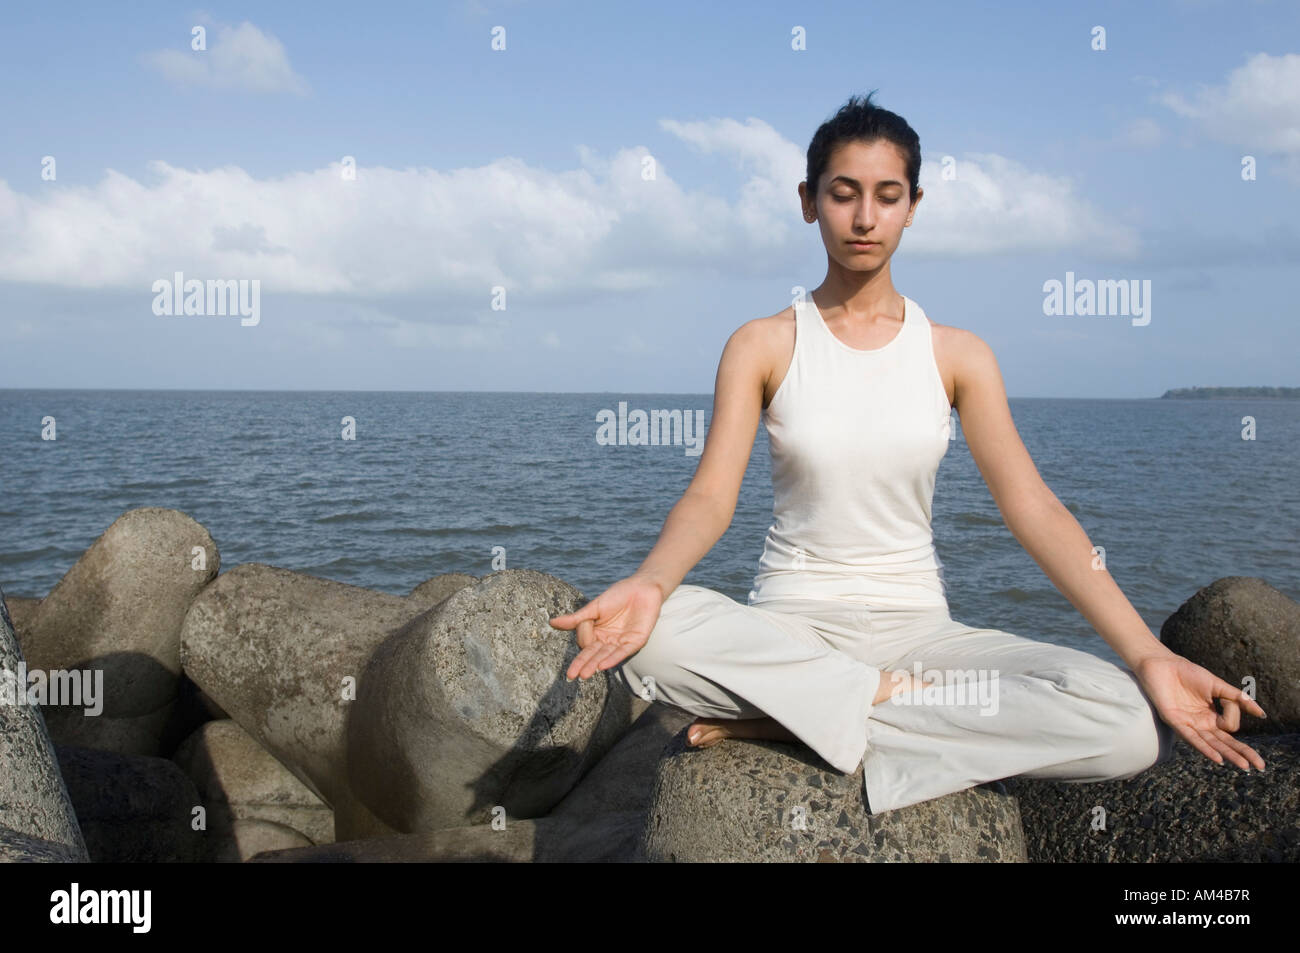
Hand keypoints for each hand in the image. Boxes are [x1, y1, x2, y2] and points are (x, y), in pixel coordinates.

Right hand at [550, 574, 665, 681]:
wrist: (642, 587)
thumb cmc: (618, 595)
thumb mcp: (594, 607)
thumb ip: (576, 619)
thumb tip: (552, 622)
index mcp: (598, 632)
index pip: (585, 642)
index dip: (582, 637)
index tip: (585, 623)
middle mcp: (609, 640)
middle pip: (593, 654)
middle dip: (582, 664)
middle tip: (571, 675)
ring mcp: (622, 642)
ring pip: (605, 656)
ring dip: (595, 665)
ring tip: (584, 674)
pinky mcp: (636, 642)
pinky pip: (622, 652)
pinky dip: (613, 659)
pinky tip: (603, 666)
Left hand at [1133, 652, 1266, 769]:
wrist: (1162, 663)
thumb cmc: (1187, 673)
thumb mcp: (1217, 686)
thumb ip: (1237, 699)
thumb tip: (1262, 714)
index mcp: (1210, 716)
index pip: (1230, 727)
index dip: (1234, 714)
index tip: (1229, 700)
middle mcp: (1200, 724)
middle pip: (1224, 743)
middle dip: (1243, 754)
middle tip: (1261, 766)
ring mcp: (1187, 724)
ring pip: (1211, 744)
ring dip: (1228, 755)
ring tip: (1245, 766)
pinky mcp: (1173, 720)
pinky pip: (1191, 737)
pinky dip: (1204, 748)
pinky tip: (1217, 758)